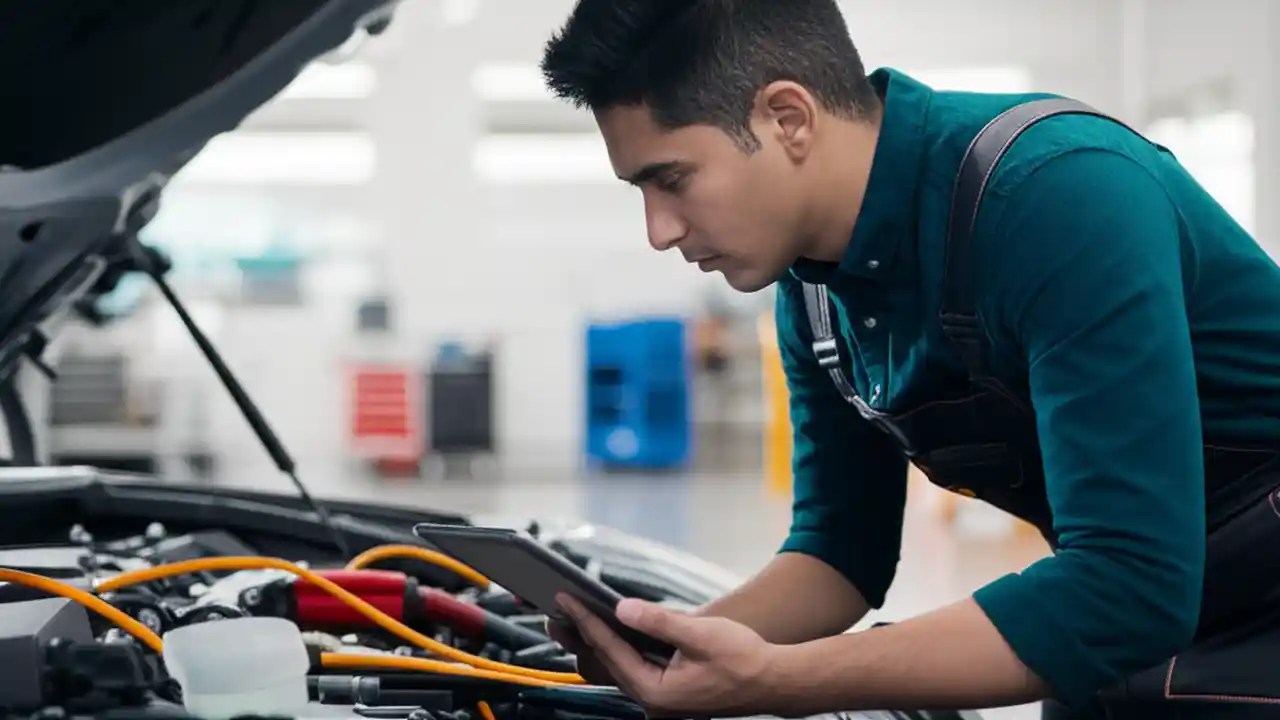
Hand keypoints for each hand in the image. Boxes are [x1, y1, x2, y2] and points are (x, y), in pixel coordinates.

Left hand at [556, 593, 778, 717]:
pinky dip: (623, 646)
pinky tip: (614, 627)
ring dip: (601, 639)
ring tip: (577, 613)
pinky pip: (636, 666)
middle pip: (609, 661)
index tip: (566, 599)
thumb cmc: (744, 659)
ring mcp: (661, 698)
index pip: (612, 650)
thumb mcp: (700, 634)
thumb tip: (622, 609)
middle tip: (560, 605)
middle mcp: (653, 700)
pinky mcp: (670, 690)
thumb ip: (659, 622)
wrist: (774, 682)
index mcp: (656, 693)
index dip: (587, 621)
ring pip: (621, 665)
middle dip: (585, 632)